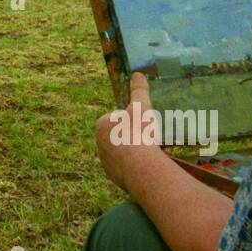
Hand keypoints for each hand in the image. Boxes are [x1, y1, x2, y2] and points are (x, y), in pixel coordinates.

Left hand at [95, 72, 163, 192]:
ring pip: (125, 152)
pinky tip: (148, 166)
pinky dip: (137, 166)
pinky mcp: (113, 176)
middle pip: (122, 135)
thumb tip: (138, 74)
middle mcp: (99, 143)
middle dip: (135, 136)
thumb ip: (139, 90)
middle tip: (150, 139)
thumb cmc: (140, 134)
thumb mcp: (142, 107)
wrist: (141, 168)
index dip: (134, 120)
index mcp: (102, 124)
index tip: (144, 126)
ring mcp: (105, 161)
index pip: (119, 117)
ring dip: (137, 152)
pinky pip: (128, 168)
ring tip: (152, 153)